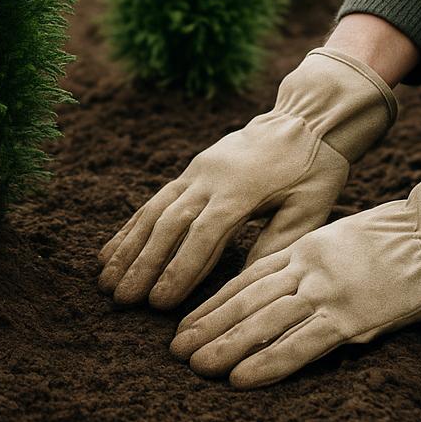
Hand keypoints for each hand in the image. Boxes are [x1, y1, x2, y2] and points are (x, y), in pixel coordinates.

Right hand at [97, 48, 397, 308]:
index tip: (159, 302)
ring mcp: (196, 172)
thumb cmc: (315, 168)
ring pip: (154, 212)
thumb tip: (247, 280)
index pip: (203, 236)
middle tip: (120, 299)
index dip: (179, 270)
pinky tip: (111, 249)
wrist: (304, 119)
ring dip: (127, 248)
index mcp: (241, 191)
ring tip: (105, 280)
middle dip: (142, 265)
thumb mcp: (311, 205)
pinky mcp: (191, 171)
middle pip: (168, 225)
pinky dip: (131, 226)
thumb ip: (279, 241)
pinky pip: (155, 200)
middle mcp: (209, 179)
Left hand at [169, 145, 420, 387]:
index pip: (247, 277)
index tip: (188, 322)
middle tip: (175, 351)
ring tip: (195, 366)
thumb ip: (314, 261)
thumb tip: (290, 287)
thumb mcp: (344, 240)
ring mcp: (327, 292)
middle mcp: (307, 268)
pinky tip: (240, 378)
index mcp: (305, 247)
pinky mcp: (351, 318)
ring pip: (262, 322)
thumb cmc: (401, 239)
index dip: (213, 302)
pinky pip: (300, 345)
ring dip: (225, 346)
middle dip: (208, 325)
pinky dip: (266, 362)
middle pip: (245, 299)